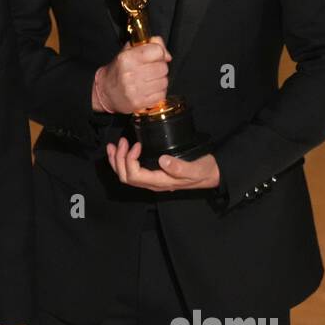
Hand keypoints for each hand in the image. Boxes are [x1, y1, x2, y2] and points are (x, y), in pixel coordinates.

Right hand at [92, 36, 171, 112]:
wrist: (105, 91)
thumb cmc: (119, 70)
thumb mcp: (129, 51)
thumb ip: (150, 45)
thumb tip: (167, 56)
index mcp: (127, 58)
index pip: (157, 50)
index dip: (159, 53)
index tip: (154, 57)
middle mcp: (130, 73)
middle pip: (163, 67)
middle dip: (160, 68)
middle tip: (150, 70)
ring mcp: (135, 90)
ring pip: (164, 82)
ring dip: (160, 81)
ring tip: (149, 81)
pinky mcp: (139, 102)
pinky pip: (161, 95)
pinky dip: (158, 93)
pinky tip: (149, 90)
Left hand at [105, 138, 220, 191]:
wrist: (211, 174)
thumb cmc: (203, 170)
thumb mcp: (196, 168)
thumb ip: (180, 167)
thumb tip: (163, 161)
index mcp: (160, 182)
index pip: (135, 175)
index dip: (130, 160)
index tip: (137, 144)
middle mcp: (152, 183)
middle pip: (126, 177)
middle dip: (119, 159)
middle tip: (122, 141)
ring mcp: (151, 180)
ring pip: (126, 176)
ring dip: (117, 160)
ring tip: (114, 146)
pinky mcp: (153, 174)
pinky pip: (132, 171)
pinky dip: (123, 161)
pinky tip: (122, 150)